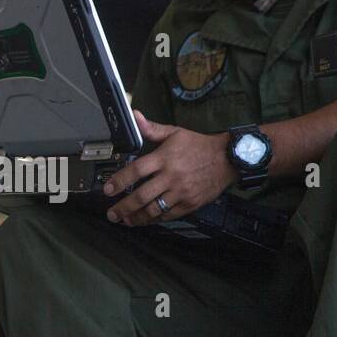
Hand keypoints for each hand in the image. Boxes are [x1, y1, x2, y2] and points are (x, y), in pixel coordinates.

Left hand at [103, 110, 235, 225]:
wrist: (228, 158)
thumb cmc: (199, 146)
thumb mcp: (175, 133)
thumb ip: (151, 128)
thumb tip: (134, 116)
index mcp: (165, 158)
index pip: (136, 171)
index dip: (119, 181)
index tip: (108, 189)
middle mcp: (171, 176)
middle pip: (141, 195)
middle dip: (123, 207)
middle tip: (112, 213)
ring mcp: (181, 192)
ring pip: (153, 210)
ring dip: (136, 217)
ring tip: (126, 220)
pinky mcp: (190, 203)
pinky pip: (168, 215)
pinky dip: (155, 219)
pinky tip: (146, 220)